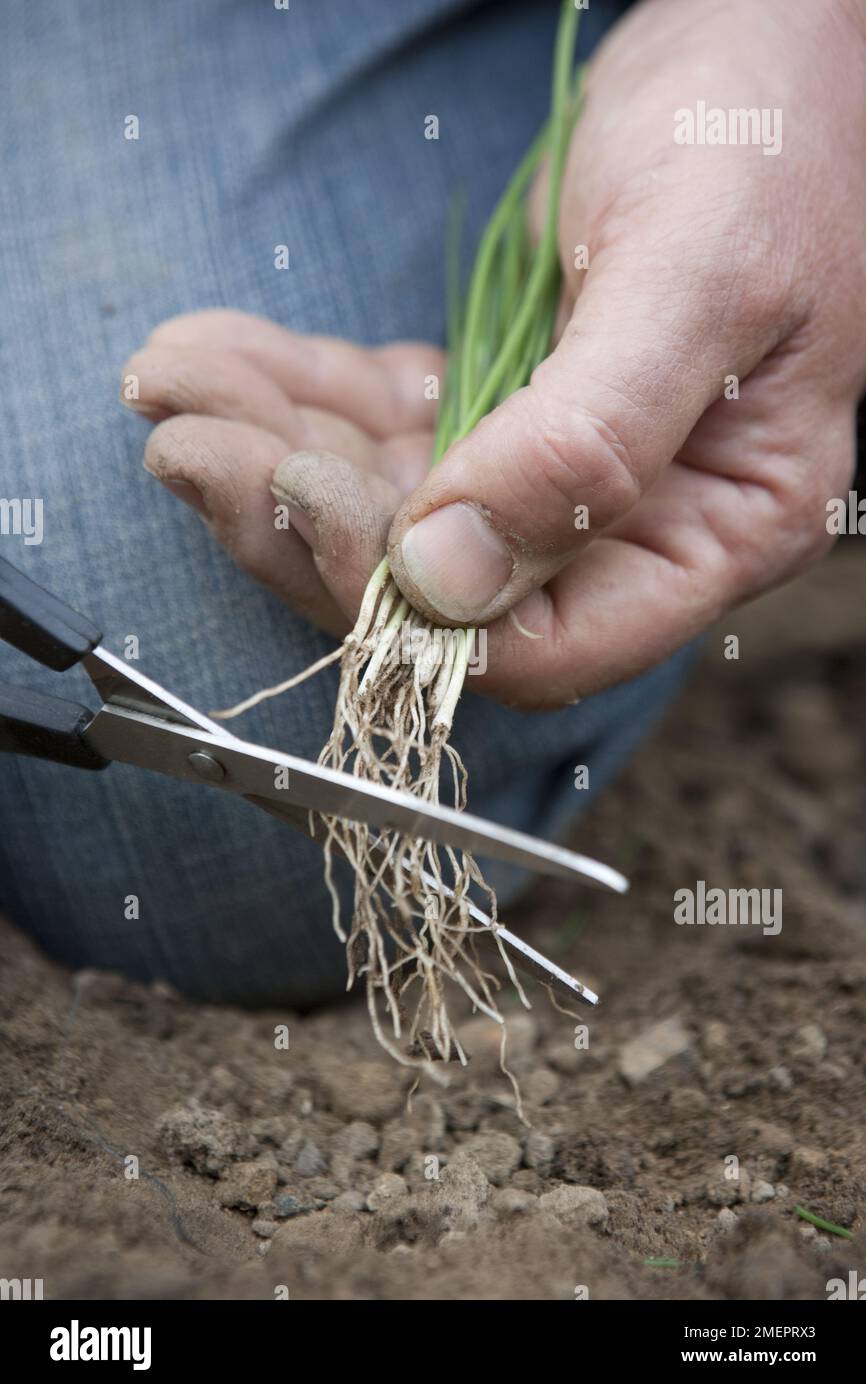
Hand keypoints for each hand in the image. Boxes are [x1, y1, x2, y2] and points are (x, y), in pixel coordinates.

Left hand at [124, 0, 865, 707]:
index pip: (545, 645)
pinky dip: (295, 389)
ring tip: (173, 386)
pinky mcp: (498, 404)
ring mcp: (553, 468)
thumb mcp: (696, 278)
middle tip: (189, 446)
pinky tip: (216, 355)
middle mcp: (633, 526)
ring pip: (390, 503)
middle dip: (302, 520)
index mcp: (715, 532)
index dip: (411, 608)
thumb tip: (444, 581)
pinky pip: (382, 423)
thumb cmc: (769, 134)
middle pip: (441, 589)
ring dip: (270, 446)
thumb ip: (583, 443)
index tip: (304, 500)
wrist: (760, 28)